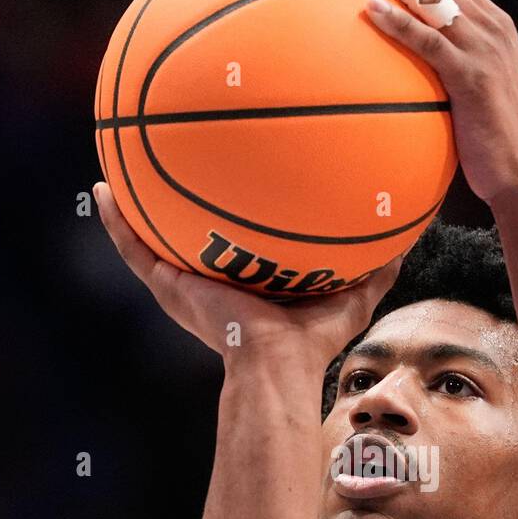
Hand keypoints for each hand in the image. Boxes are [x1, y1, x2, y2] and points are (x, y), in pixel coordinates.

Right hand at [93, 182, 403, 369]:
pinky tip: (102, 189)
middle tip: (174, 153)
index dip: (233, 208)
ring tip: (118, 160)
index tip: (233, 170)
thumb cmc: (312, 343)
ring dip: (134, 202)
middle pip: (190, 229)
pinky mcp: (168, 286)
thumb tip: (415, 227)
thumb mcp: (353, 294)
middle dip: (180, 197)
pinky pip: (133, 249)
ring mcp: (185, 282)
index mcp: (249, 278)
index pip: (237, 237)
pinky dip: (115, 222)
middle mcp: (212, 278)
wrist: (275, 366)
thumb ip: (381, 263)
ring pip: (151, 236)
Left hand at [353, 0, 517, 206]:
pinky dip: (398, 23)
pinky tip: (368, 8)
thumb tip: (412, 75)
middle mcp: (489, 26)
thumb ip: (448, 73)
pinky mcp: (473, 78)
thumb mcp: (472, 99)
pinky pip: (428, 43)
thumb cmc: (497, 148)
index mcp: (490, 25)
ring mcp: (483, 49)